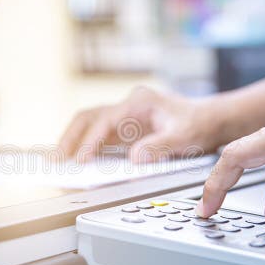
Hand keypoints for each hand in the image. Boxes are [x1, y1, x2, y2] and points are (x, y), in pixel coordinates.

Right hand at [58, 86, 231, 161]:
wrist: (209, 119)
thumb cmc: (198, 124)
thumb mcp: (184, 137)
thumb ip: (160, 146)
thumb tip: (134, 158)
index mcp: (139, 102)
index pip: (106, 121)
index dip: (91, 142)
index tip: (81, 160)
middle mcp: (127, 106)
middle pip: (88, 117)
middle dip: (69, 138)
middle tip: (55, 160)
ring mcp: (123, 116)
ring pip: (88, 124)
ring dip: (72, 142)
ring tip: (57, 162)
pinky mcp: (123, 128)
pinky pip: (97, 136)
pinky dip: (83, 147)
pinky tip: (74, 161)